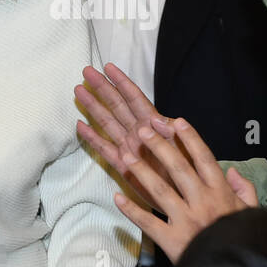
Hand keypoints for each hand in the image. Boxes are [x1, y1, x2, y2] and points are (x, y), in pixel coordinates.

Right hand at [75, 63, 175, 206]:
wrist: (185, 200)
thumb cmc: (188, 173)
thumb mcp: (184, 152)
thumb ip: (172, 135)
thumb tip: (159, 120)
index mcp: (154, 125)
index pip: (135, 99)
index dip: (122, 82)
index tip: (109, 67)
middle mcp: (139, 133)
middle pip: (117, 105)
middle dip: (102, 88)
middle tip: (86, 71)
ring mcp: (129, 147)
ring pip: (107, 122)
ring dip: (93, 107)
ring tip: (78, 90)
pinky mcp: (123, 165)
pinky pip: (104, 149)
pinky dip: (92, 138)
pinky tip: (80, 125)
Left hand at [113, 116, 257, 262]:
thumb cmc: (243, 241)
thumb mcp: (251, 212)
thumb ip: (244, 190)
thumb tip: (232, 171)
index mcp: (221, 193)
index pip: (204, 159)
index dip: (189, 139)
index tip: (175, 122)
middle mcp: (202, 202)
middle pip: (178, 168)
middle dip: (160, 146)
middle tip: (143, 130)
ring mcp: (185, 220)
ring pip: (159, 190)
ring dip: (141, 171)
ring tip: (126, 155)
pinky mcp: (171, 240)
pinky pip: (148, 222)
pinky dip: (131, 210)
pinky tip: (118, 197)